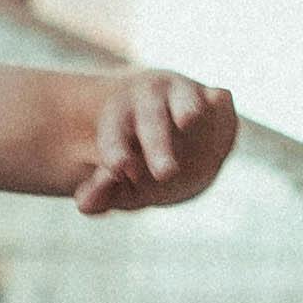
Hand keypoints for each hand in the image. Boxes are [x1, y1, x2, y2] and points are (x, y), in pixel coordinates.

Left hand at [73, 68, 236, 213]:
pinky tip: (219, 97)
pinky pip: (218, 98)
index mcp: (120, 119)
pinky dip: (218, 99)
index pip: (114, 134)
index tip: (118, 167)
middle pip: (150, 120)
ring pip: (183, 100)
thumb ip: (101, 192)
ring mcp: (183, 97)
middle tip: (165, 173)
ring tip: (187, 119)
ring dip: (185, 108)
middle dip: (156, 145)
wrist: (182, 146)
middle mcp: (149, 102)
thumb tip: (82, 205)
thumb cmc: (141, 167)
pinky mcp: (214, 102)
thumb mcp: (120, 183)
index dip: (115, 149)